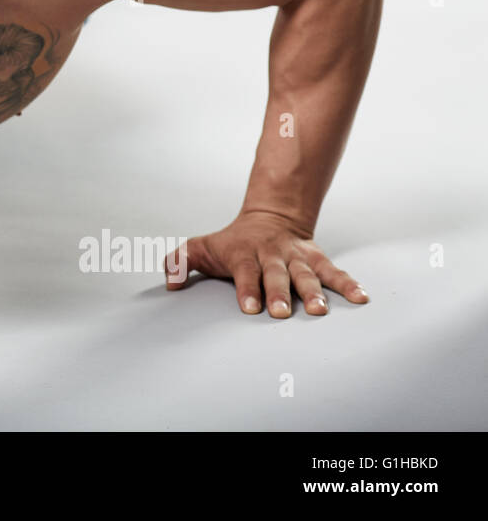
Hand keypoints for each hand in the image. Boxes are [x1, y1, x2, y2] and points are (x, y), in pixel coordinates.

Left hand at [163, 210, 367, 317]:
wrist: (270, 217)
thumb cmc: (231, 242)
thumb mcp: (202, 246)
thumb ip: (180, 262)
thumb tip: (169, 282)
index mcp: (244, 254)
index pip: (245, 272)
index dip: (247, 289)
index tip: (251, 308)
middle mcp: (272, 255)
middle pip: (276, 275)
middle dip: (279, 294)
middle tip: (281, 314)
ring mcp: (296, 257)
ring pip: (306, 274)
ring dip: (314, 292)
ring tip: (321, 311)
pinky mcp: (316, 259)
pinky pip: (334, 271)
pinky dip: (348, 283)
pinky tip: (361, 298)